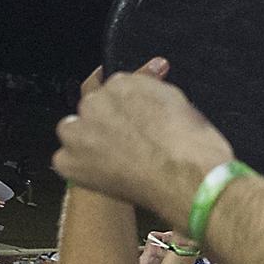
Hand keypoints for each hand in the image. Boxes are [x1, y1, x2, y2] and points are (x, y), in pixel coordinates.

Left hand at [55, 62, 234, 219]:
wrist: (191, 181)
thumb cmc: (196, 147)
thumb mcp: (181, 106)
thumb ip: (154, 96)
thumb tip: (145, 103)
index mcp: (125, 83)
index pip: (116, 89)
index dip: (126, 109)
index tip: (136, 123)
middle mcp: (96, 101)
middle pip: (93, 109)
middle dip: (106, 124)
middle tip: (128, 144)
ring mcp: (79, 130)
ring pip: (74, 132)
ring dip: (88, 142)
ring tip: (116, 161)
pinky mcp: (69, 160)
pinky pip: (67, 161)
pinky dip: (82, 168)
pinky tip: (106, 176)